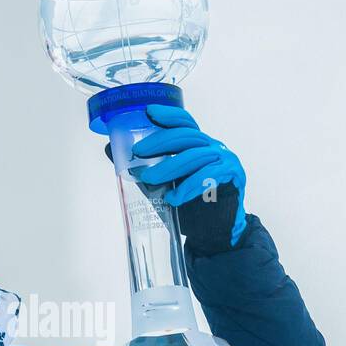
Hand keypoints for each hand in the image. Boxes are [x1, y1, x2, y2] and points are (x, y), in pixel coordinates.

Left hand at [106, 104, 247, 251]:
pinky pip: (209, 177)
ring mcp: (224, 160)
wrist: (215, 233)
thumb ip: (143, 166)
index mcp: (198, 145)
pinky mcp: (232, 177)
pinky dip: (188, 187)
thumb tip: (112, 150)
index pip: (185, 123)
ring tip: (148, 179)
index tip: (149, 112)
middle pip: (186, 136)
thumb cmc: (190, 205)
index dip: (168, 115)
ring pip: (195, 156)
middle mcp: (212, 148)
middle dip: (160, 142)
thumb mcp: (163, 184)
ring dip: (169, 167)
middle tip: (138, 152)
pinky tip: (173, 198)